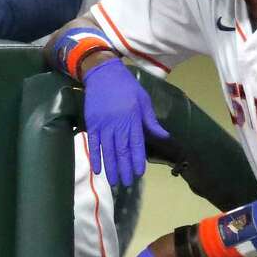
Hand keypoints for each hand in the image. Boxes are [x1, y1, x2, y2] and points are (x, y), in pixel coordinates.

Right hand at [83, 58, 169, 186]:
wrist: (103, 74)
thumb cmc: (127, 86)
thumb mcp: (144, 100)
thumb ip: (152, 121)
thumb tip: (165, 136)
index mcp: (133, 119)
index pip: (136, 144)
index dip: (137, 160)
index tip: (139, 173)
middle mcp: (118, 124)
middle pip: (122, 151)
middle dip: (124, 169)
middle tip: (126, 183)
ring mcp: (103, 125)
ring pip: (108, 150)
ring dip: (111, 167)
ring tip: (114, 182)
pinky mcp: (92, 124)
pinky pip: (93, 144)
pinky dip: (95, 157)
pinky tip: (98, 170)